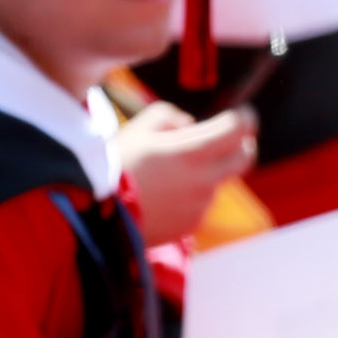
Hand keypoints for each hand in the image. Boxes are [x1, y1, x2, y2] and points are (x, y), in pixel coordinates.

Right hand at [112, 99, 257, 242]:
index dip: (245, 117)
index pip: (240, 129)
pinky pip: (199, 204)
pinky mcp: (189, 225)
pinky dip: (189, 195)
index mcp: (194, 152)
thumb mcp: (138, 129)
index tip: (241, 112)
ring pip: (217, 182)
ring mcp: (199, 205)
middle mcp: (204, 180)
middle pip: (245, 158)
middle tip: (226, 139)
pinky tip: (162, 195)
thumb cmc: (114, 167)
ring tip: (168, 172)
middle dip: (240, 145)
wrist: (92, 216)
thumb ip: (170, 117)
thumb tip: (189, 125)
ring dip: (205, 172)